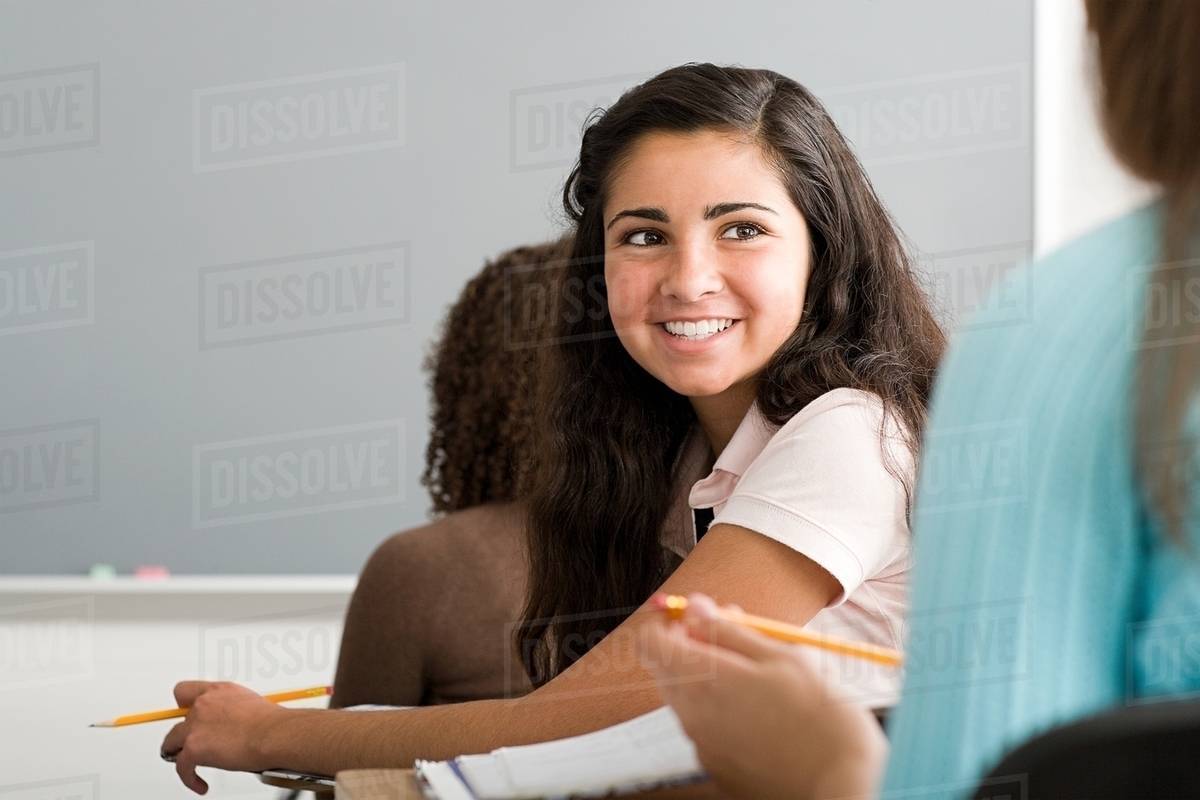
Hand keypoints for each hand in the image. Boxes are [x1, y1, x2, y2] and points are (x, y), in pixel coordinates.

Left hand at [160, 681, 285, 793]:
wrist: (272, 734)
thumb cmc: (270, 721)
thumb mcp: (250, 703)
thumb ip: (234, 710)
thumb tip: (236, 722)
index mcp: (218, 691)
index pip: (186, 692)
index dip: (184, 705)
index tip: (185, 711)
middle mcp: (204, 705)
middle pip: (178, 720)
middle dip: (183, 733)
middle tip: (191, 743)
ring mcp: (195, 727)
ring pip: (172, 742)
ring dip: (179, 753)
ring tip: (187, 763)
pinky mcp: (193, 749)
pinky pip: (181, 767)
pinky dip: (189, 778)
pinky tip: (199, 784)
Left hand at [638, 593, 886, 799]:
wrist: (841, 781)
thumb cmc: (819, 714)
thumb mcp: (780, 655)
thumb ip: (728, 630)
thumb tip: (695, 608)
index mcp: (704, 679)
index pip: (651, 641)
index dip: (668, 620)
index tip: (695, 614)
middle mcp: (692, 713)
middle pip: (664, 667)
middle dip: (690, 644)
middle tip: (734, 634)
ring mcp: (701, 742)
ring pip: (684, 695)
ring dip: (705, 675)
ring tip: (755, 673)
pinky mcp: (714, 763)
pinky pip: (703, 724)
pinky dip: (718, 707)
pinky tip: (757, 708)